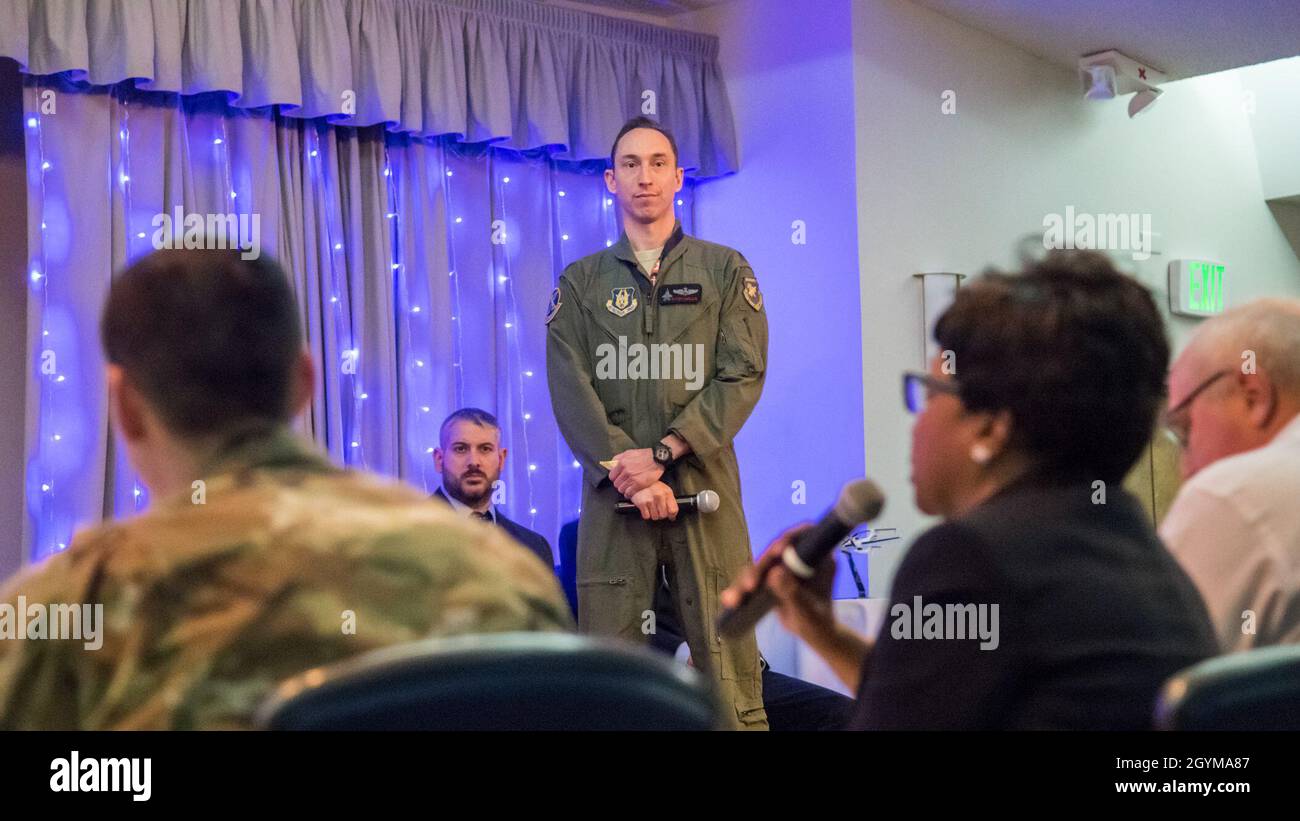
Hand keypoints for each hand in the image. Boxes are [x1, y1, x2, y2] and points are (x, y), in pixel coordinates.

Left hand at [609, 448, 663, 496]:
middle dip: (620, 484)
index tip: (618, 479)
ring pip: (621, 489)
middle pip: (616, 484)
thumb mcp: (629, 453)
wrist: (657, 458)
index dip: (615, 478)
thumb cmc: (644, 455)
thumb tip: (611, 465)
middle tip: (624, 484)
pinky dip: (629, 494)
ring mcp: (632, 478)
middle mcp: (625, 471)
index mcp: (622, 462)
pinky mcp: (638, 484)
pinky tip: (631, 492)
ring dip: (624, 490)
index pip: (611, 476)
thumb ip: (619, 459)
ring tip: (628, 488)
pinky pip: (629, 493)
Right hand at [629, 482, 678, 520]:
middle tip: (658, 509)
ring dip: (653, 514)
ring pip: (655, 517)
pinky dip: (646, 514)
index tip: (670, 516)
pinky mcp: (642, 504)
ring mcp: (650, 500)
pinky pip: (646, 516)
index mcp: (667, 493)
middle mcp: (659, 496)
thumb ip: (670, 501)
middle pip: (664, 515)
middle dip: (661, 514)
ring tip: (651, 507)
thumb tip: (672, 515)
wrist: (638, 481)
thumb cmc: (652, 486)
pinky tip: (646, 508)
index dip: (672, 515)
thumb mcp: (664, 490)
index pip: (673, 510)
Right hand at [720, 524, 836, 641]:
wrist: (812, 633)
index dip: (789, 540)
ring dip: (745, 581)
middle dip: (759, 569)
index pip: (803, 538)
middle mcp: (799, 557)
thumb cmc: (818, 623)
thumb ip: (793, 593)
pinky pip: (754, 578)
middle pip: (775, 553)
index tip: (777, 551)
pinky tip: (730, 599)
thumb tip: (775, 573)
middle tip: (749, 586)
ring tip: (734, 600)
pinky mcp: (770, 576)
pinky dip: (741, 589)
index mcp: (818, 558)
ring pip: (760, 566)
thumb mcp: (807, 612)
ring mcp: (783, 566)